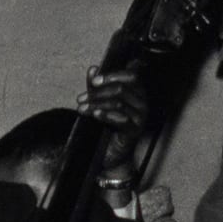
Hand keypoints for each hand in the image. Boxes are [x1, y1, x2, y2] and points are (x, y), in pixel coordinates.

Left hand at [77, 67, 149, 185]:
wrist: (108, 152)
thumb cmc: (106, 125)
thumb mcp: (99, 102)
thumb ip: (96, 86)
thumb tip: (93, 69)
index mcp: (136, 91)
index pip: (131, 76)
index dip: (112, 76)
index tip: (94, 81)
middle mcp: (142, 101)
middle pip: (121, 89)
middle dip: (98, 93)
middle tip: (80, 99)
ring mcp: (140, 116)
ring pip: (118, 103)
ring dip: (96, 104)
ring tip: (81, 109)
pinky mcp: (135, 130)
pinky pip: (122, 119)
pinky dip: (106, 115)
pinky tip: (95, 115)